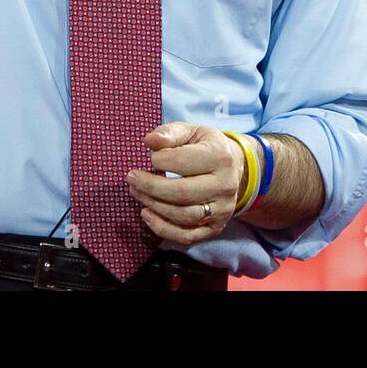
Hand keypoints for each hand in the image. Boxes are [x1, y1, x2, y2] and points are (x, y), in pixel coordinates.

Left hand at [127, 121, 246, 243]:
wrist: (235, 168)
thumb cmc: (206, 146)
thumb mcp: (191, 131)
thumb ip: (170, 133)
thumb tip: (149, 140)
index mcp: (220, 157)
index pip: (183, 162)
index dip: (159, 159)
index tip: (150, 156)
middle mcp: (225, 185)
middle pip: (181, 193)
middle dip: (150, 187)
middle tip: (131, 178)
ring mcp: (222, 210)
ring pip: (182, 216)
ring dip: (153, 205)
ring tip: (136, 192)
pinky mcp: (216, 228)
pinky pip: (187, 236)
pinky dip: (163, 229)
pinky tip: (146, 215)